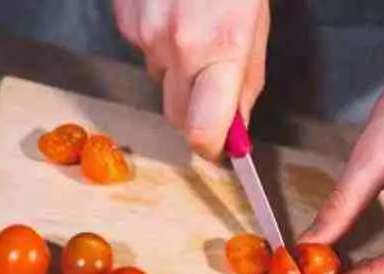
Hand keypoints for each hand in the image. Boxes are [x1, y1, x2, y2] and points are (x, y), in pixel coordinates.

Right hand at [113, 0, 269, 158]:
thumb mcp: (257, 22)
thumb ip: (247, 80)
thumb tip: (237, 125)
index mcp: (223, 46)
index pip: (204, 131)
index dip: (212, 147)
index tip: (219, 148)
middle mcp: (179, 45)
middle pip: (177, 116)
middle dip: (195, 114)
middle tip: (211, 90)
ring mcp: (147, 34)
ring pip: (160, 82)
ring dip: (177, 73)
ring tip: (195, 33)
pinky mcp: (126, 22)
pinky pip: (144, 52)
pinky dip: (159, 44)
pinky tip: (174, 15)